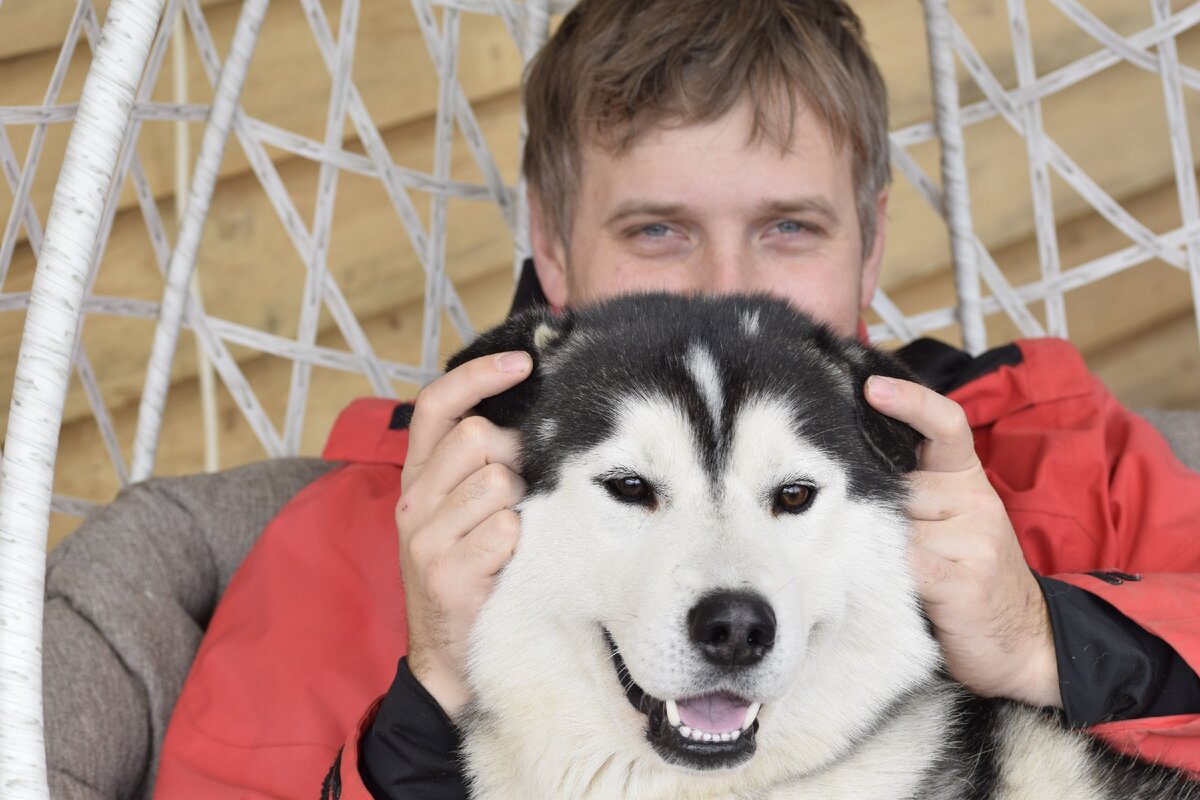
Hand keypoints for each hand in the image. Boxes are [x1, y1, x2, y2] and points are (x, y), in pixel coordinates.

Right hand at [396, 351, 531, 717]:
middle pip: (477, 438)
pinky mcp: (447, 575)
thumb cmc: (470, 571)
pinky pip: (505, 530)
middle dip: (514, 459)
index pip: (437, 405)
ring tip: (511, 537)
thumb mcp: (461, 512)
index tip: (523, 361)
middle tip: (519, 497)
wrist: (450, 655)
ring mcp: (425, 540)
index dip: (478, 375)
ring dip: (520, 506)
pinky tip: (510, 564)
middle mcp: (412, 503)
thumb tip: (530, 416)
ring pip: (496, 482)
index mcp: (416, 479)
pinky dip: (519, 543)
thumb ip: (479, 463)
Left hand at [864, 375, 1061, 708]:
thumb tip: (846, 465)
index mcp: (967, 479)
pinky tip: (889, 589)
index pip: (945, 426)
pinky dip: (884, 574)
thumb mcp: (947, 521)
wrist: (1024, 643)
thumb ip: (911, 491)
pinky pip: (903, 562)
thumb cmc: (966, 576)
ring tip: (893, 576)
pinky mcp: (963, 580)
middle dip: (873, 512)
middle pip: (896, 485)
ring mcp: (974, 540)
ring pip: (893, 525)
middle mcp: (975, 501)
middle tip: (877, 543)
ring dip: (878, 550)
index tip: (871, 387)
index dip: (910, 402)